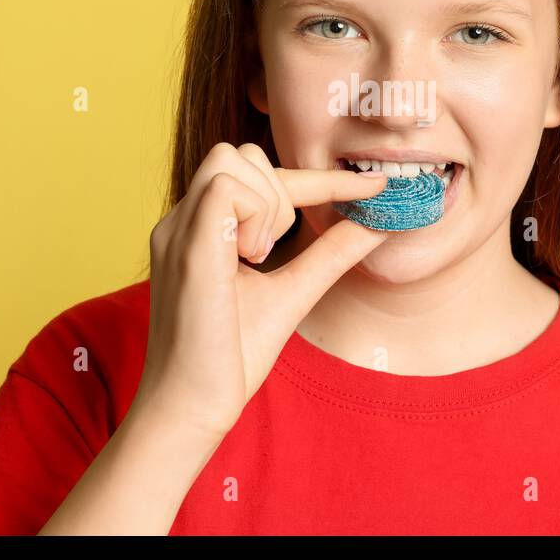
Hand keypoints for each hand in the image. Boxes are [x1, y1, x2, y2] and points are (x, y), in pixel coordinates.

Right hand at [135, 142, 387, 437]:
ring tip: (258, 260)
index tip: (376, 187)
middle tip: (277, 251)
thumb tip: (381, 223)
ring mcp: (178, 229)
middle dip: (282, 190)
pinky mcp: (186, 246)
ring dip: (267, 205)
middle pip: (241, 152)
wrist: (191, 407)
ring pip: (232, 159)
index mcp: (203, 230)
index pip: (260, 176)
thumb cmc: (230, 357)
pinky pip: (225, 189)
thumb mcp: (294, 291)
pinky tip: (249, 262)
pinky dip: (253, 218)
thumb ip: (331, 253)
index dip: (321, 178)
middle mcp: (183, 220)